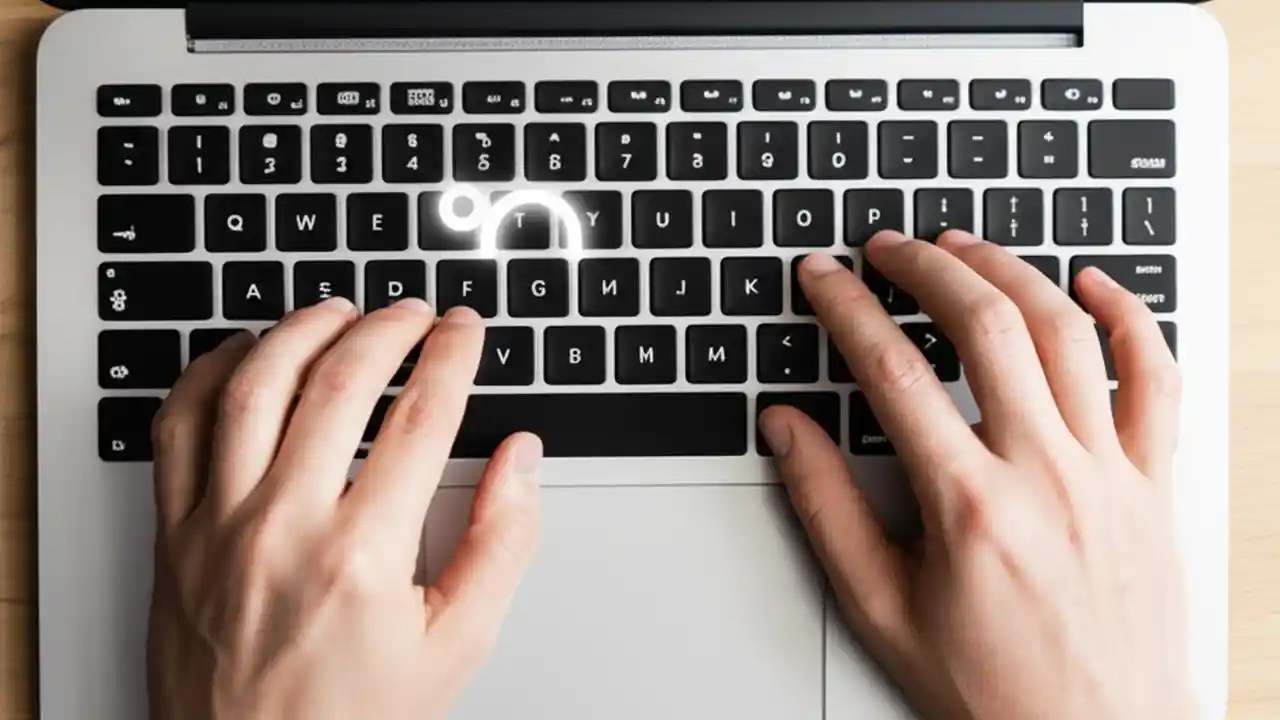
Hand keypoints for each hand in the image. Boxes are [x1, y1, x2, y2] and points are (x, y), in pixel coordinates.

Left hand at [147, 299, 541, 719]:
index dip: (453, 356)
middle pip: (341, 383)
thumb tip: (521, 461)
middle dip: (389, 327)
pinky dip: (209, 373)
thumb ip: (500, 544)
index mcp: (362, 557)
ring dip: (303, 330)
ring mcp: (218, 526)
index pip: (423, 418)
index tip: (465, 330)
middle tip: (416, 313)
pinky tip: (244, 353)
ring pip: (255, 386)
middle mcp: (284, 528)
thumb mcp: (456, 646)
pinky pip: (178, 426)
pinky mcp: (174, 534)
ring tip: (341, 311)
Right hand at [760, 231, 1189, 719]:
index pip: (892, 372)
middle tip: (887, 246)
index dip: (846, 309)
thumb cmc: (989, 686)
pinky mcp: (1153, 483)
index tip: (822, 277)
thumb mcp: (880, 606)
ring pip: (1065, 333)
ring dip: (1009, 271)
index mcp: (970, 506)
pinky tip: (1092, 283)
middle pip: (983, 327)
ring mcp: (1110, 473)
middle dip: (924, 267)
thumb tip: (788, 429)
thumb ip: (826, 508)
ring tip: (964, 246)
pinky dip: (1129, 317)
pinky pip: (1156, 378)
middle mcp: (1046, 474)